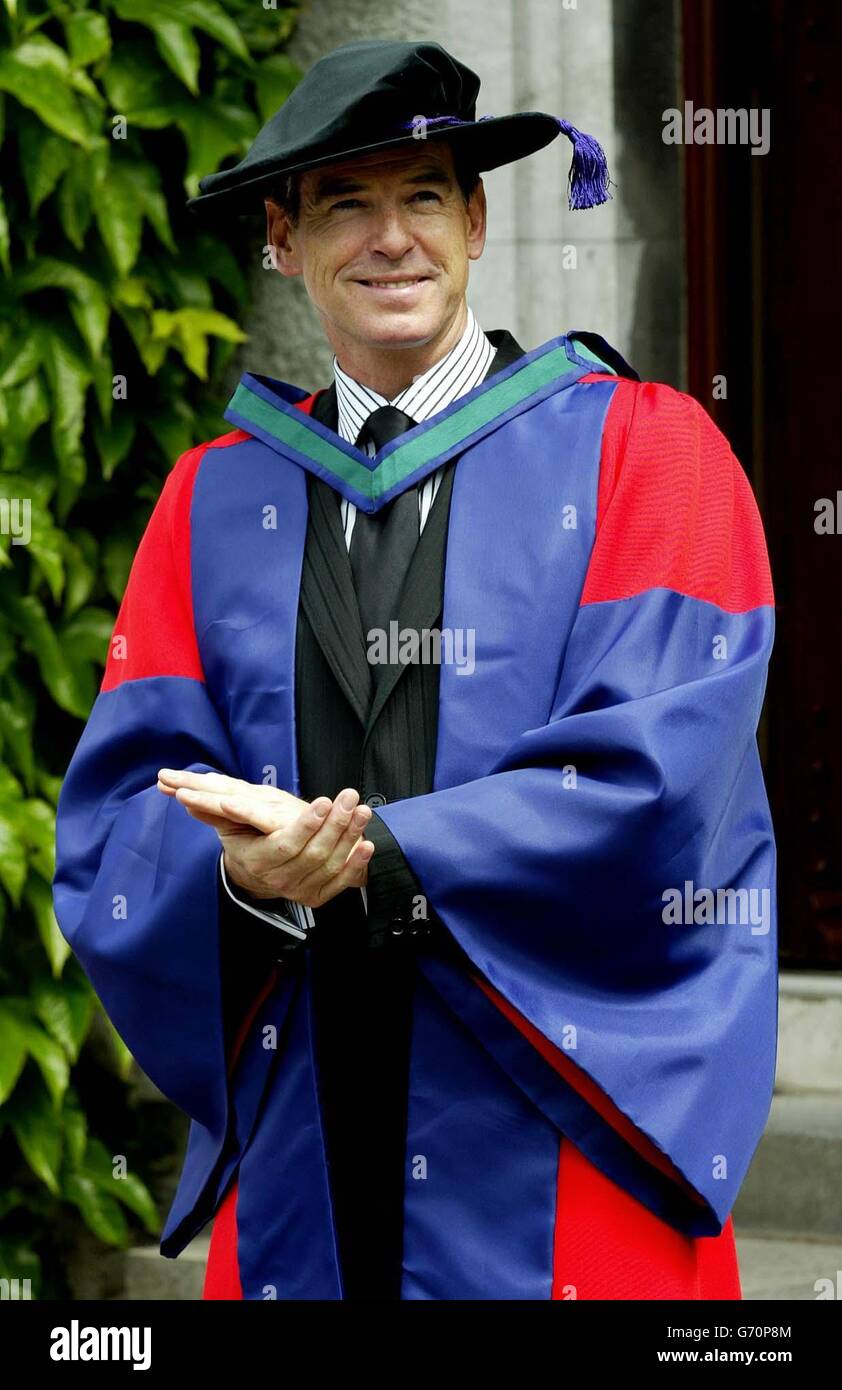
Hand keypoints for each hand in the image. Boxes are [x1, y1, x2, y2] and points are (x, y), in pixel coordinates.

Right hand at [157, 769, 373, 907]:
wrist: (259, 874)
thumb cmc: (246, 838)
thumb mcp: (228, 820)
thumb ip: (208, 804)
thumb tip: (170, 784)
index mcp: (259, 860)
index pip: (285, 845)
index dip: (304, 826)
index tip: (322, 802)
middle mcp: (280, 879)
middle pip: (313, 853)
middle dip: (335, 824)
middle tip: (349, 797)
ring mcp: (301, 889)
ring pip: (330, 865)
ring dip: (349, 837)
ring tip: (361, 809)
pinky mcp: (318, 893)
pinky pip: (341, 883)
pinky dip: (356, 866)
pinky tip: (366, 845)